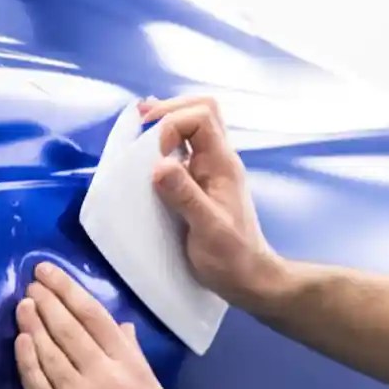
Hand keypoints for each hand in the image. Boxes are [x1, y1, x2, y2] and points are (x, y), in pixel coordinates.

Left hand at [15, 262, 202, 388]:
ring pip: (50, 352)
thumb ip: (134, 358)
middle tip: (31, 280)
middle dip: (47, 300)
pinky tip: (20, 341)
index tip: (49, 273)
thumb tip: (122, 327)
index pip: (94, 317)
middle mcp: (106, 377)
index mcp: (132, 367)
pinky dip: (27, 361)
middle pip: (68, 328)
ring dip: (33, 325)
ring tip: (22, 304)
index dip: (68, 290)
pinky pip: (39, 386)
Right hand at [139, 95, 282, 306]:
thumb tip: (158, 165)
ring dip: (167, 122)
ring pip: (194, 127)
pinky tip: (147, 152)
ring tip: (139, 125)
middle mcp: (218, 160)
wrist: (249, 278)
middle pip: (201, 110)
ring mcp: (210, 170)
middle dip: (170, 110)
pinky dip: (165, 143)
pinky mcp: (200, 183)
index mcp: (222, 164)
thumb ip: (185, 196)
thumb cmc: (231, 257)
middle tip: (141, 121)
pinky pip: (185, 150)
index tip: (155, 152)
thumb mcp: (208, 229)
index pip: (202, 117)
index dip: (174, 124)